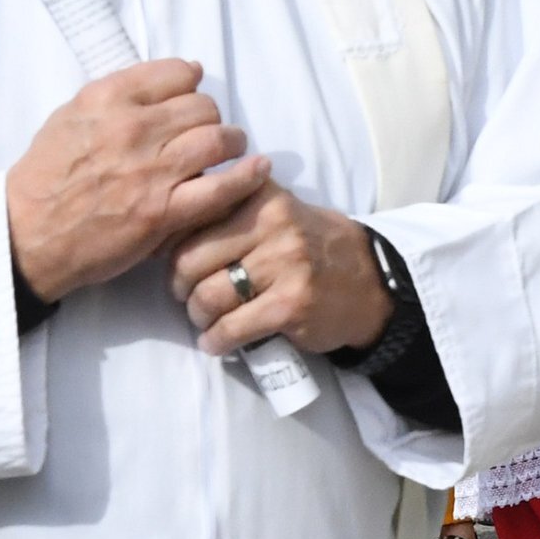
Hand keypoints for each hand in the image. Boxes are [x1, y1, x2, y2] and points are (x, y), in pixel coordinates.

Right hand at [3, 60, 266, 305]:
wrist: (27, 234)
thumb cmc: (46, 175)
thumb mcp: (72, 115)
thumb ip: (121, 92)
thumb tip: (183, 72)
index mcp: (107, 99)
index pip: (177, 73)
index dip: (189, 86)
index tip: (189, 99)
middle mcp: (132, 128)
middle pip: (203, 106)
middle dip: (210, 118)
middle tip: (207, 133)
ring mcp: (151, 171)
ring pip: (218, 138)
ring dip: (231, 143)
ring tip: (230, 150)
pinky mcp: (163, 211)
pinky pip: (221, 187)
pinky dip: (246, 177)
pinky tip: (258, 170)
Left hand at [168, 186, 393, 357]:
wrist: (368, 282)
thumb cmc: (311, 245)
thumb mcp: (277, 209)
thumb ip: (233, 209)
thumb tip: (171, 227)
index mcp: (263, 196)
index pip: (194, 217)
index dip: (174, 246)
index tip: (177, 262)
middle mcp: (274, 224)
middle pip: (191, 260)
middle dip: (179, 286)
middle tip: (186, 296)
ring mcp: (284, 265)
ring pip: (208, 297)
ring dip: (197, 317)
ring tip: (205, 321)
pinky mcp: (291, 305)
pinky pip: (232, 328)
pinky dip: (216, 341)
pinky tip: (217, 342)